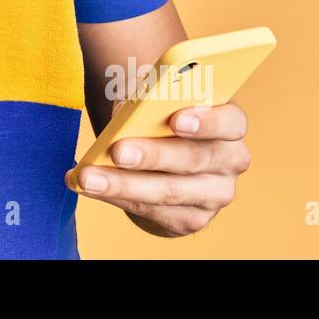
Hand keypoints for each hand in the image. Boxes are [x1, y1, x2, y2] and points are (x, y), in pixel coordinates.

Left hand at [65, 99, 250, 237]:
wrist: (166, 161)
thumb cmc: (161, 118)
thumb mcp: (158, 100)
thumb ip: (147, 99)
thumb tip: (124, 109)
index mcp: (229, 122)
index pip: (230, 121)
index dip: (205, 121)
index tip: (175, 119)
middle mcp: (230, 161)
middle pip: (193, 158)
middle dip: (152, 154)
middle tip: (117, 150)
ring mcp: (214, 194)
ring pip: (169, 191)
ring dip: (123, 183)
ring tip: (88, 177)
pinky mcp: (192, 219)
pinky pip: (152, 210)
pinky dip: (118, 197)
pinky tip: (91, 187)